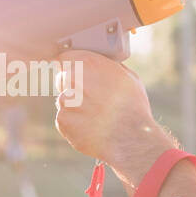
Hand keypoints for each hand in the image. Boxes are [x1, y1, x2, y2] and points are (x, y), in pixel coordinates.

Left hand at [54, 50, 175, 179]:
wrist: (129, 138)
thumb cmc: (133, 107)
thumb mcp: (128, 77)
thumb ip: (107, 68)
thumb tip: (100, 65)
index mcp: (89, 63)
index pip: (65, 58)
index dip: (70, 67)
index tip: (74, 73)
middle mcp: (73, 78)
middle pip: (62, 78)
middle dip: (72, 87)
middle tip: (89, 99)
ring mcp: (65, 99)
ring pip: (64, 100)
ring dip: (73, 107)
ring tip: (94, 116)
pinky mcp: (62, 119)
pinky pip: (64, 119)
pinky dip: (74, 124)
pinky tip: (90, 127)